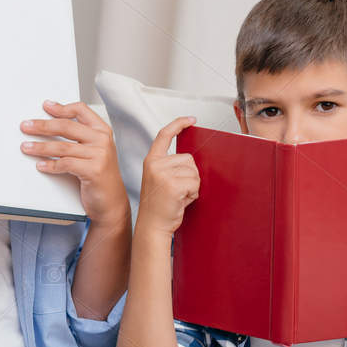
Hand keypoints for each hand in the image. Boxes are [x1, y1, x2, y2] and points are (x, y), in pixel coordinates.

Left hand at [21, 99, 130, 225]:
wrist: (111, 202)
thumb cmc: (98, 176)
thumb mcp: (93, 152)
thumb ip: (79, 138)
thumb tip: (50, 126)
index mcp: (102, 131)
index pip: (81, 111)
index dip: (61, 108)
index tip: (46, 106)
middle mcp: (102, 140)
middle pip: (66, 126)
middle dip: (42, 126)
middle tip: (26, 126)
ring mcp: (100, 155)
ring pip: (62, 147)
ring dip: (40, 147)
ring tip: (26, 147)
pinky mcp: (94, 170)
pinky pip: (65, 164)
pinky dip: (50, 165)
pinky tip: (40, 165)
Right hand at [138, 117, 200, 236]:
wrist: (152, 226)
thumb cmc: (159, 207)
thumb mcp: (160, 180)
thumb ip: (171, 166)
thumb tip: (191, 160)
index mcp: (151, 161)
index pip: (164, 135)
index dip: (178, 124)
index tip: (191, 119)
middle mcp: (155, 164)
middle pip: (188, 158)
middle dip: (190, 175)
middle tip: (176, 191)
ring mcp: (163, 174)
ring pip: (194, 171)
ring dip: (192, 186)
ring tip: (178, 196)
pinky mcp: (173, 184)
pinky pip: (195, 183)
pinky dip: (193, 194)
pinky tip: (181, 201)